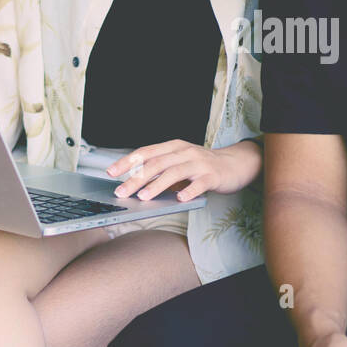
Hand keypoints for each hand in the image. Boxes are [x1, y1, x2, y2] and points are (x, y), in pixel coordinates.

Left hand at [107, 139, 261, 201]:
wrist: (236, 164)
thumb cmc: (201, 166)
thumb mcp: (178, 164)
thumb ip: (159, 172)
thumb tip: (134, 186)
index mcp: (173, 147)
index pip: (145, 152)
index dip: (127, 161)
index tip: (110, 172)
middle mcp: (184, 152)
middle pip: (156, 164)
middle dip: (136, 178)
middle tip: (121, 192)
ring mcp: (199, 163)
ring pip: (174, 172)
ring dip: (157, 185)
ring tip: (143, 197)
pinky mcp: (213, 176)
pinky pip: (200, 184)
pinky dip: (189, 191)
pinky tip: (179, 199)